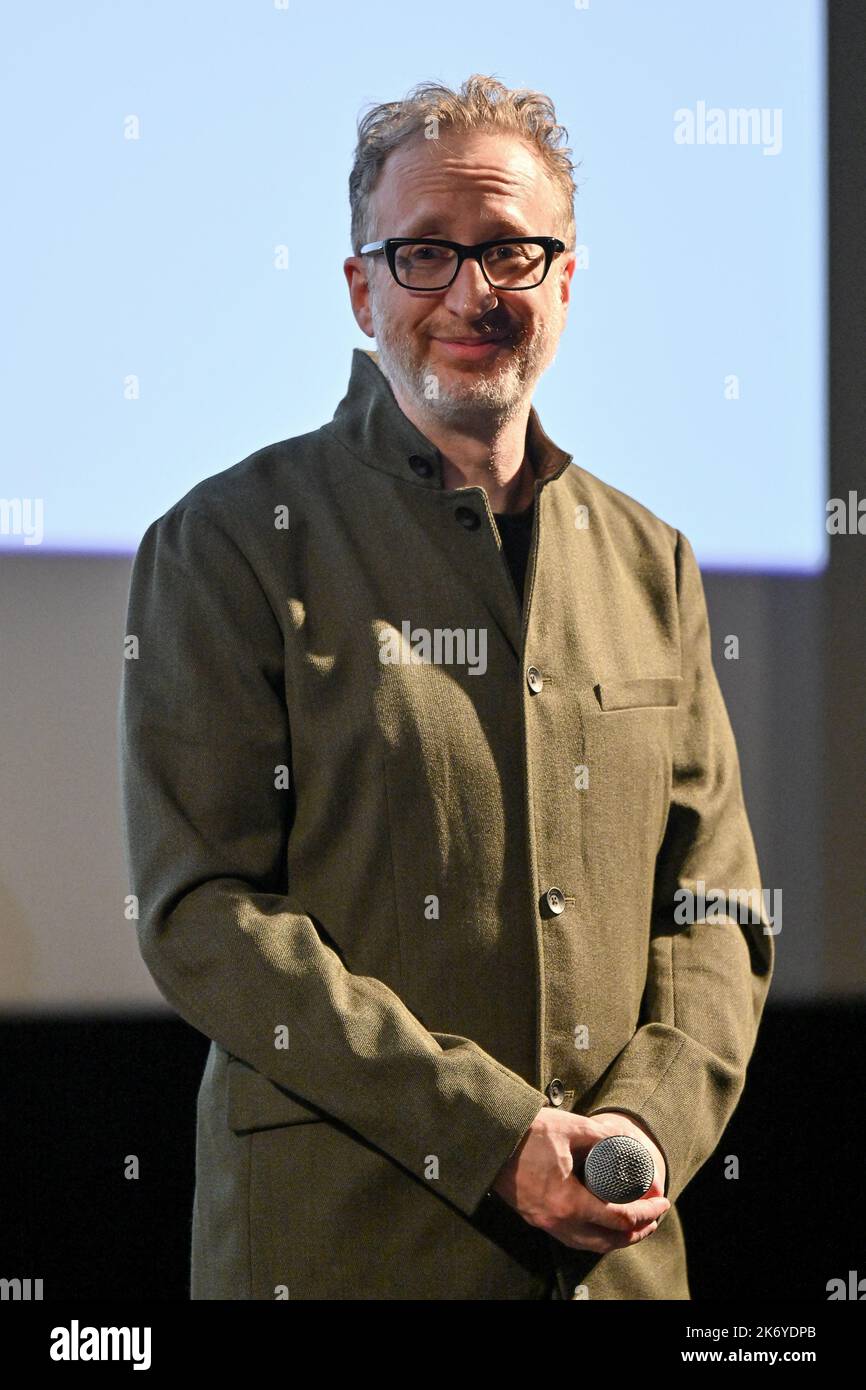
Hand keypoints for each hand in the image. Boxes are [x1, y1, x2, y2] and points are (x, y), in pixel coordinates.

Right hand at [489, 1107, 669, 1253]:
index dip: (646, 1212)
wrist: (489, 1138)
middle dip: (636, 1232)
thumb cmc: (527, 1132)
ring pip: (589, 1244)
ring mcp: (544, 1222)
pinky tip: (600, 1221)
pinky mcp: (535, 1218)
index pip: (620, 1219)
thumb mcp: (571, 1128)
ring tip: (632, 1224)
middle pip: (607, 1241)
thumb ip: (602, 1137)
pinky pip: (572, 1238)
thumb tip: (626, 1144)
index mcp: (569, 1202)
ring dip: (615, 1238)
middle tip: (653, 1217)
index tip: (660, 1200)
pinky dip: (593, 1235)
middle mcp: (557, 1221)